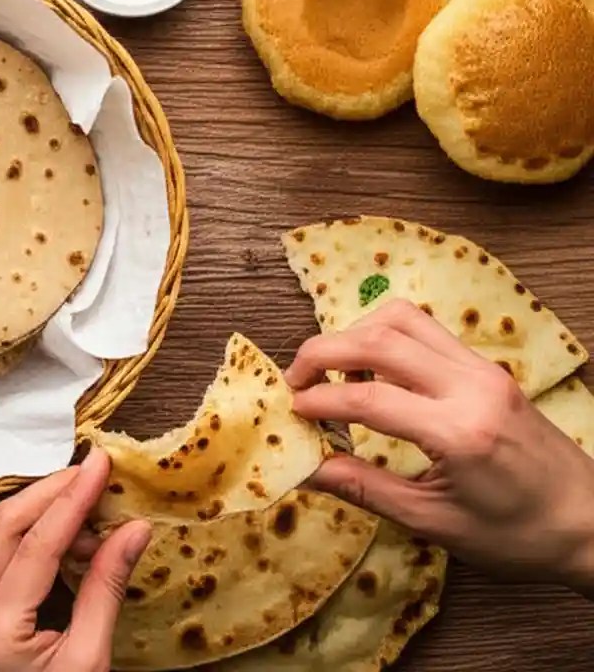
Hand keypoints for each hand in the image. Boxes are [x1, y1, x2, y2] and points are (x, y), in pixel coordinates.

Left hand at [0, 450, 151, 670]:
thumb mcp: (88, 664)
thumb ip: (104, 592)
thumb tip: (132, 531)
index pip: (35, 543)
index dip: (72, 497)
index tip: (100, 464)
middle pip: (2, 528)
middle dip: (49, 493)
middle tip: (91, 473)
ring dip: (36, 515)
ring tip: (86, 509)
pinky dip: (21, 544)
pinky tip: (58, 542)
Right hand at [285, 299, 593, 595]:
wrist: (590, 523)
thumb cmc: (515, 535)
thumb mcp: (432, 523)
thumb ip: (364, 488)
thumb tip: (307, 467)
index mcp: (458, 432)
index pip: (368, 397)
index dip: (318, 401)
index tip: (290, 413)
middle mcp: (472, 386)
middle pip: (379, 338)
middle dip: (323, 351)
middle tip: (296, 381)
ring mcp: (483, 370)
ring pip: (402, 319)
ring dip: (354, 335)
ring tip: (333, 374)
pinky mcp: (488, 368)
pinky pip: (425, 331)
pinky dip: (384, 339)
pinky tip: (371, 374)